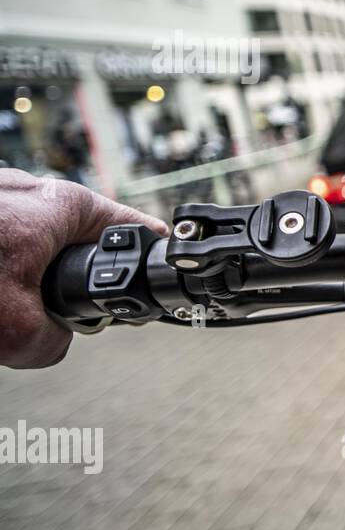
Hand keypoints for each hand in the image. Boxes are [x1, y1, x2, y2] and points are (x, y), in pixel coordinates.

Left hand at [0, 170, 167, 369]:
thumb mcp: (16, 330)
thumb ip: (54, 342)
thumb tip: (56, 342)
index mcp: (64, 204)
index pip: (134, 229)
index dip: (140, 267)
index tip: (146, 284)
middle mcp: (34, 188)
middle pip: (77, 239)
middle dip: (66, 278)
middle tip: (49, 308)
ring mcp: (0, 190)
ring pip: (33, 239)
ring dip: (24, 270)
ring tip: (3, 298)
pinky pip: (4, 236)